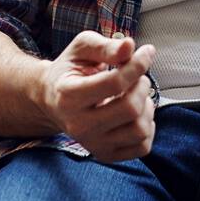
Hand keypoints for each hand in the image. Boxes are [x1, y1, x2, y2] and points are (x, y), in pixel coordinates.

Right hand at [33, 30, 155, 161]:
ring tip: (135, 95)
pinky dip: (147, 127)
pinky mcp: (105, 154)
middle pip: (130, 108)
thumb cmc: (70, 70)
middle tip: (138, 76)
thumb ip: (105, 46)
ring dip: (146, 107)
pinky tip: (136, 114)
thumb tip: (129, 46)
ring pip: (139, 130)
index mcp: (68, 95)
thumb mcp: (82, 48)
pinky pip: (142, 146)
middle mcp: (78, 125)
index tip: (147, 52)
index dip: (138, 64)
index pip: (114, 83)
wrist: (52, 100)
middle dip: (142, 85)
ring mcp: (92, 143)